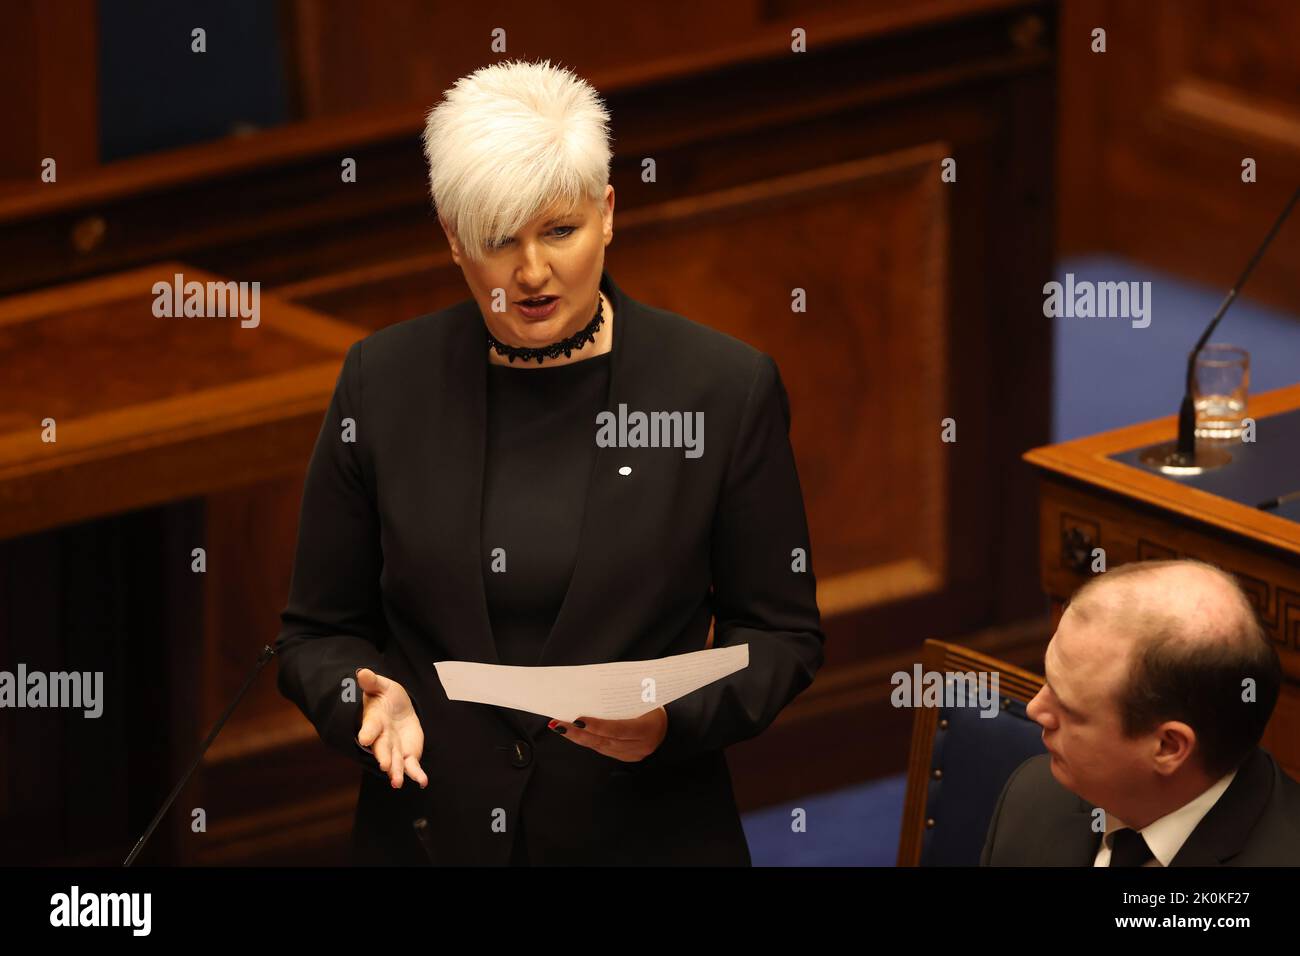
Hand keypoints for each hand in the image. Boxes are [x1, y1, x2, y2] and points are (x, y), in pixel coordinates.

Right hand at [356, 667, 428, 789]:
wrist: (396, 709)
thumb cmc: (384, 696)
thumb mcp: (380, 685)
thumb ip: (372, 682)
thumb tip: (361, 672)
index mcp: (374, 721)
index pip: (370, 728)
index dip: (367, 733)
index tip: (365, 739)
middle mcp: (382, 738)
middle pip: (382, 748)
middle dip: (384, 757)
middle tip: (385, 766)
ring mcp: (395, 748)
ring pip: (395, 762)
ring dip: (396, 772)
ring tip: (397, 782)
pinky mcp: (408, 754)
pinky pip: (411, 766)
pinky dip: (416, 774)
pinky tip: (422, 782)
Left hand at [547, 707, 667, 761]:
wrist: (671, 727)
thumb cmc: (656, 706)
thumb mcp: (647, 699)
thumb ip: (625, 698)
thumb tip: (595, 688)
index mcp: (647, 729)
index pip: (617, 729)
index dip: (596, 726)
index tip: (576, 719)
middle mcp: (640, 746)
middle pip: (604, 741)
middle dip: (578, 733)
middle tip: (557, 724)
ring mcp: (633, 755)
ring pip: (600, 747)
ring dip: (578, 738)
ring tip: (560, 727)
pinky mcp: (626, 758)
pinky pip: (603, 750)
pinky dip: (588, 741)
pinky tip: (574, 734)